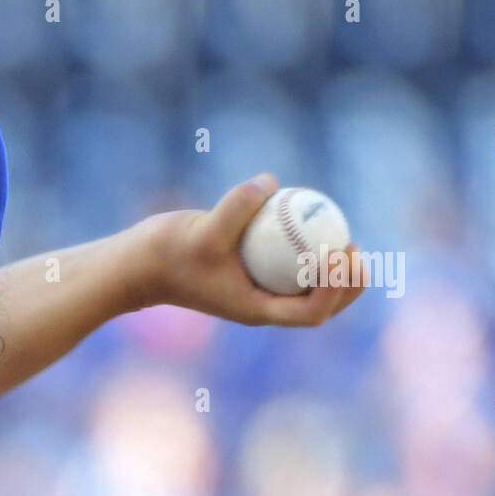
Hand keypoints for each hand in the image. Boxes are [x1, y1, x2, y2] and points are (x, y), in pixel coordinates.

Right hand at [134, 173, 366, 326]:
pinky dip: (311, 250)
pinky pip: (294, 266)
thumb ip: (236, 207)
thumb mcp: (202, 231)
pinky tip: (313, 220)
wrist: (140, 264)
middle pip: (322, 307)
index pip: (312, 313)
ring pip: (312, 288)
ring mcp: (260, 290)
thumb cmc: (168, 254)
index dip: (335, 289)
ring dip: (336, 270)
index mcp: (258, 309)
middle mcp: (264, 304)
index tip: (337, 254)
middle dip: (348, 284)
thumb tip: (271, 181)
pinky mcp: (254, 272)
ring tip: (346, 237)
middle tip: (354, 247)